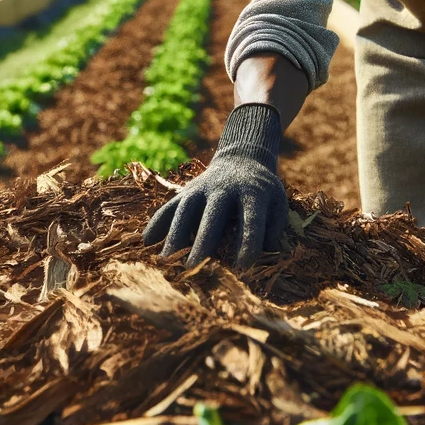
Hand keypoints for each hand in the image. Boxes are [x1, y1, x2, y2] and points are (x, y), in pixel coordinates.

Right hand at [143, 103, 288, 267]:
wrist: (242, 159)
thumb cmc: (263, 192)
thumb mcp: (277, 203)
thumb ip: (274, 228)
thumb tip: (269, 255)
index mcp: (252, 193)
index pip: (251, 218)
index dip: (248, 241)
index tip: (243, 266)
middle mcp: (224, 188)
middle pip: (212, 215)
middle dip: (203, 240)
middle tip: (194, 265)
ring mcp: (201, 188)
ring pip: (186, 210)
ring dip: (175, 233)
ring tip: (166, 259)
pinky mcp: (186, 191)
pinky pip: (169, 206)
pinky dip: (157, 222)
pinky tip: (146, 242)